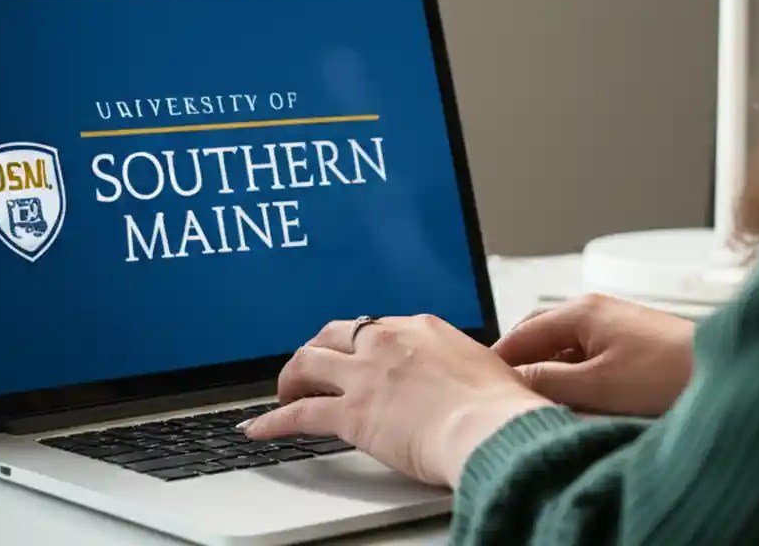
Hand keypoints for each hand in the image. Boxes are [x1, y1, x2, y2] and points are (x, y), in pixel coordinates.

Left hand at [243, 315, 552, 486]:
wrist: (492, 429)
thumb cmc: (501, 409)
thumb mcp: (489, 372)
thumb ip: (468, 371)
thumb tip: (475, 382)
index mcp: (422, 329)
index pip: (378, 329)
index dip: (362, 345)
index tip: (359, 357)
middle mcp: (387, 342)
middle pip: (335, 334)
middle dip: (319, 349)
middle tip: (312, 368)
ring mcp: (365, 375)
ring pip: (307, 363)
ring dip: (290, 378)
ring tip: (283, 393)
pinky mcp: (351, 413)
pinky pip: (298, 414)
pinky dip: (272, 421)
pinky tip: (258, 429)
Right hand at [493, 294, 695, 415]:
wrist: (727, 373)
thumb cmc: (667, 373)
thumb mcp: (596, 385)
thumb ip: (548, 381)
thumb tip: (513, 380)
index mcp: (581, 311)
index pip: (522, 332)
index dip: (500, 359)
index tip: (481, 383)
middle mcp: (596, 312)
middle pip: (542, 338)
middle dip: (525, 367)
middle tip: (508, 395)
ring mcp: (616, 327)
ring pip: (566, 351)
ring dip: (552, 375)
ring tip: (543, 404)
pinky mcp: (633, 346)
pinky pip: (590, 360)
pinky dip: (576, 379)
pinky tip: (578, 403)